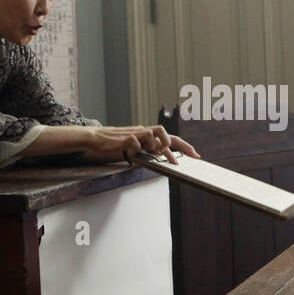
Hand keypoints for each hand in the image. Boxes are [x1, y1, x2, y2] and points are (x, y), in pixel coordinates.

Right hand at [84, 125, 199, 164]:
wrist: (97, 138)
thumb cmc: (117, 143)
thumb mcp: (136, 147)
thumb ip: (148, 149)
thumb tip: (162, 155)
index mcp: (149, 135)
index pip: (171, 138)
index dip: (185, 145)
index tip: (196, 155)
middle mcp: (144, 131)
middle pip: (165, 133)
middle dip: (176, 146)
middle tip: (179, 162)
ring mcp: (135, 133)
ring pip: (153, 134)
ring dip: (156, 145)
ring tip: (152, 153)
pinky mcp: (124, 138)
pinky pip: (135, 141)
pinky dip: (136, 147)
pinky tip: (132, 151)